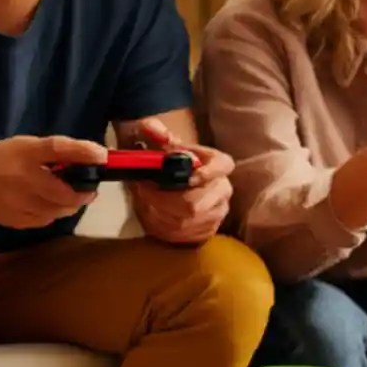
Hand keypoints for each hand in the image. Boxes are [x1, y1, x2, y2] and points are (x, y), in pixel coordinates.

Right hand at [0, 135, 105, 229]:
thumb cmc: (2, 158)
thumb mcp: (25, 146)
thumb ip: (52, 153)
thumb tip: (87, 161)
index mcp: (24, 151)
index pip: (57, 148)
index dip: (82, 152)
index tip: (102, 156)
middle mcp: (21, 177)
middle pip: (62, 192)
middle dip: (82, 194)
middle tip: (90, 191)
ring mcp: (17, 201)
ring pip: (56, 210)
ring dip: (70, 205)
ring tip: (73, 198)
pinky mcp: (14, 219)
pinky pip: (43, 220)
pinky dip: (52, 213)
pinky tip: (49, 206)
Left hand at [127, 118, 233, 244]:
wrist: (169, 180)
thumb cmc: (168, 159)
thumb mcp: (160, 141)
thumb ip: (155, 132)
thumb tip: (153, 130)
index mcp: (218, 163)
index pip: (223, 166)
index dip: (206, 173)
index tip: (186, 177)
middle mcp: (223, 189)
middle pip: (196, 203)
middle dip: (164, 199)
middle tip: (143, 192)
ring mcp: (217, 213)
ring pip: (186, 221)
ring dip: (159, 213)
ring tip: (144, 201)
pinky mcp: (206, 232)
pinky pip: (183, 236)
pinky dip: (162, 227)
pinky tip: (151, 214)